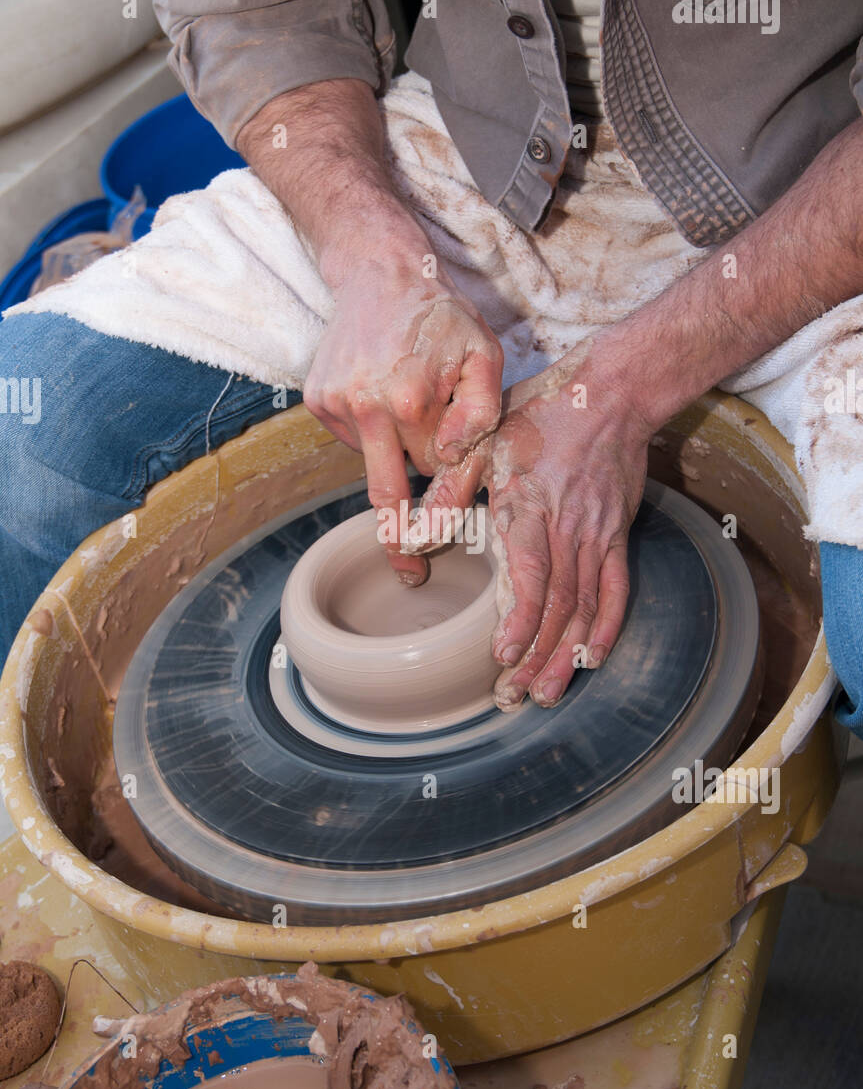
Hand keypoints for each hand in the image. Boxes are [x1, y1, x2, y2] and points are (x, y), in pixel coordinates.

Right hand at [303, 251, 502, 581]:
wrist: (379, 271)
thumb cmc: (441, 317)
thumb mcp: (484, 355)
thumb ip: (480, 413)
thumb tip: (453, 460)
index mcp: (409, 403)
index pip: (433, 476)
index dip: (444, 501)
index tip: (426, 554)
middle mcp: (366, 410)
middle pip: (388, 492)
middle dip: (401, 535)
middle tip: (409, 572)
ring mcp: (336, 406)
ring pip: (374, 460)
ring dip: (395, 452)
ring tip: (408, 404)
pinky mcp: (318, 401)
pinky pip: (353, 440)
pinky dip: (372, 432)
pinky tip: (382, 395)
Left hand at [414, 351, 651, 708]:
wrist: (611, 392)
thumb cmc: (539, 412)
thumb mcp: (483, 438)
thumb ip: (450, 488)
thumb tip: (417, 534)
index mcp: (530, 506)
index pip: (530, 576)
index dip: (520, 622)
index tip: (501, 656)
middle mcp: (568, 528)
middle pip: (556, 605)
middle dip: (535, 657)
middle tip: (514, 697)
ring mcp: (597, 535)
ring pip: (584, 606)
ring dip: (566, 654)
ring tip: (547, 692)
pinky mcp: (617, 535)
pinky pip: (616, 590)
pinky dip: (606, 627)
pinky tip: (591, 658)